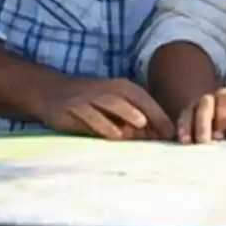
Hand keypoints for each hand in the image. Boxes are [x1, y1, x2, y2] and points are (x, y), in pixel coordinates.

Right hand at [35, 76, 174, 140]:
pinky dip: (103, 125)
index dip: (160, 114)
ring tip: (142, 125)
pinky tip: (114, 135)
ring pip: (113, 103)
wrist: (51, 92)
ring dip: (128, 113)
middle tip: (165, 132)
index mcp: (121, 88)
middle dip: (151, 114)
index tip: (173, 133)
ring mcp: (90, 97)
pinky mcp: (74, 108)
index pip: (145, 99)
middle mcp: (108, 89)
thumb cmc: (89, 102)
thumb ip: (132, 120)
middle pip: (134, 99)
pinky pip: (91, 115)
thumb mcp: (112, 107)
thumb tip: (157, 137)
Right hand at [178, 88, 225, 143]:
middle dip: (222, 117)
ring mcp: (207, 102)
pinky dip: (184, 127)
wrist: (223, 113)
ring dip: (201, 124)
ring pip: (203, 107)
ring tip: (202, 143)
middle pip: (224, 101)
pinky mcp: (190, 111)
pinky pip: (185, 116)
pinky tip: (184, 141)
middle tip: (220, 139)